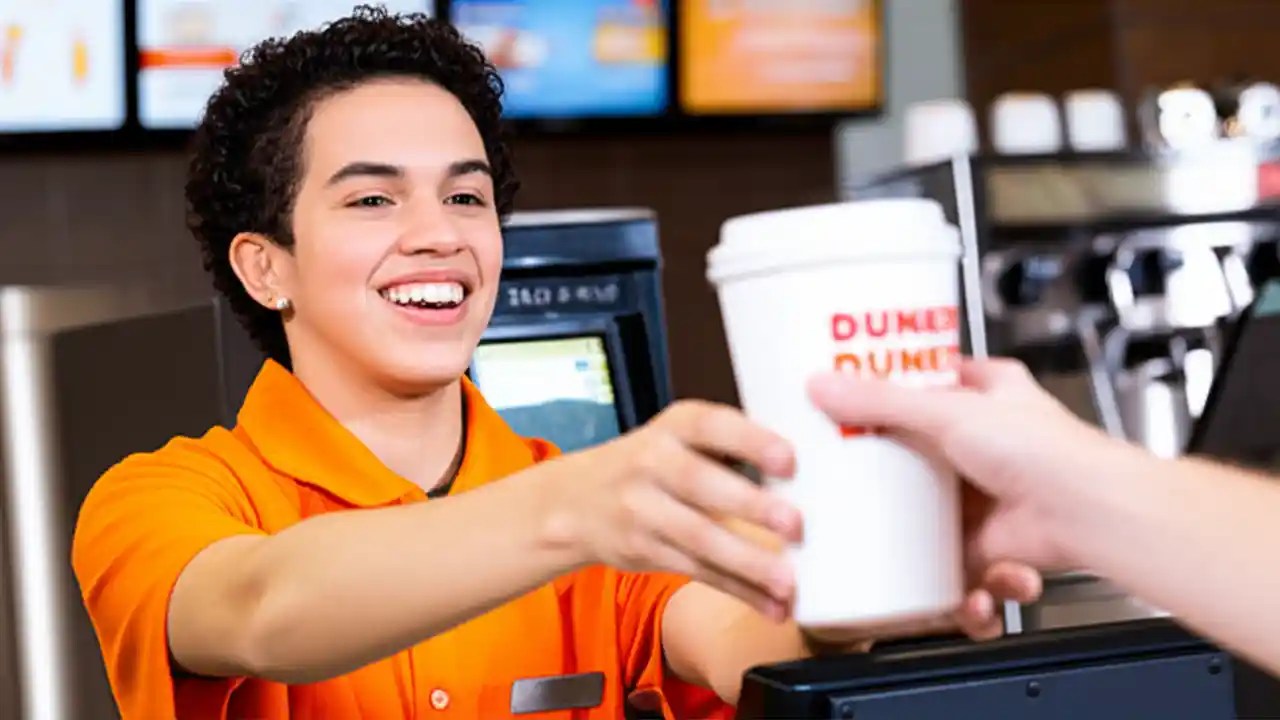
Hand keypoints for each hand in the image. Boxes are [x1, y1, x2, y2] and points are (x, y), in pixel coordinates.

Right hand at [546, 400, 801, 620]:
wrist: (574, 502)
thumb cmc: (649, 465)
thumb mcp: (678, 437)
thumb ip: (730, 446)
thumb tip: (814, 466)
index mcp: (673, 427)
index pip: (710, 424)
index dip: (749, 440)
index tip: (788, 459)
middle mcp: (652, 463)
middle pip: (700, 484)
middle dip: (750, 506)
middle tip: (796, 525)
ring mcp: (642, 509)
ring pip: (698, 538)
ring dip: (747, 562)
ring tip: (788, 582)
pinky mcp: (644, 551)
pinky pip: (696, 572)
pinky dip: (738, 591)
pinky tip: (771, 604)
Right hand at [807, 357, 1115, 580]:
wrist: (1085, 516)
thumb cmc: (1046, 452)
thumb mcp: (949, 409)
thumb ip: (882, 400)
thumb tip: (824, 385)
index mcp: (988, 393)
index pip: (931, 377)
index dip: (892, 381)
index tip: (849, 389)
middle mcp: (986, 442)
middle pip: (918, 445)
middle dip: (884, 458)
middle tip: (840, 460)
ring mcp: (982, 494)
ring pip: (926, 505)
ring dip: (902, 521)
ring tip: (865, 523)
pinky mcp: (981, 541)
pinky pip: (942, 558)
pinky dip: (931, 571)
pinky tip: (916, 571)